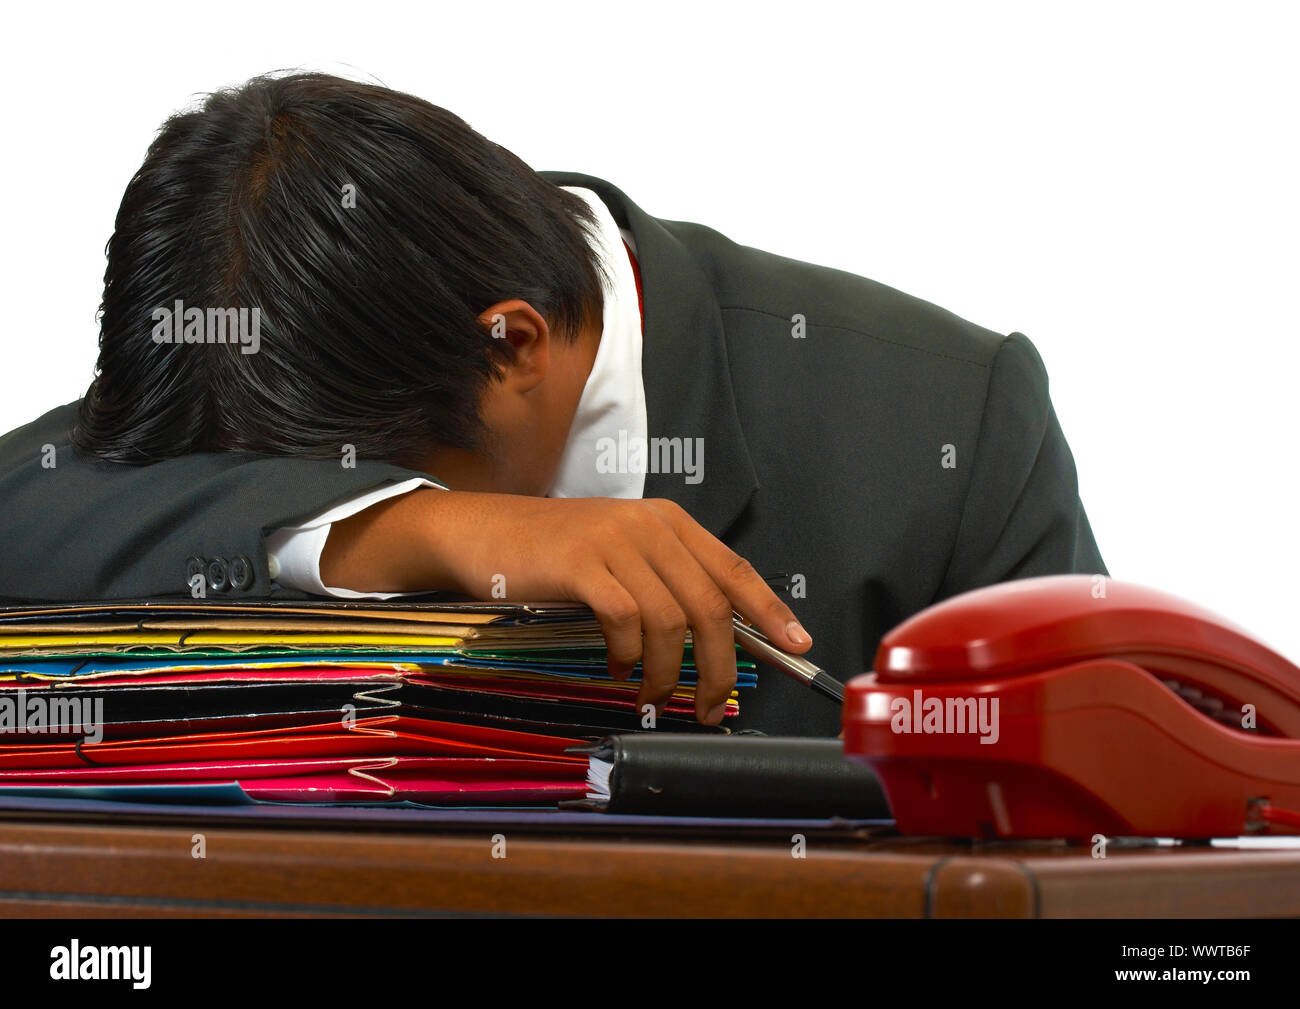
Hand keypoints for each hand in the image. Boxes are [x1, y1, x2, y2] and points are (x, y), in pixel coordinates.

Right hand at [321, 491, 812, 724]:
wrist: (481, 532)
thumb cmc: (551, 552)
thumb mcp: (619, 555)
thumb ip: (664, 583)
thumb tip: (715, 641)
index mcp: (667, 522)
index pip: (734, 569)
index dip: (770, 612)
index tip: (797, 646)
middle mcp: (649, 526)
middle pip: (711, 604)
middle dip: (721, 666)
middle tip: (714, 707)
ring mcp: (615, 541)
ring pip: (673, 619)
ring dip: (670, 672)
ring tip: (656, 696)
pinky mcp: (581, 563)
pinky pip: (627, 619)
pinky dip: (630, 654)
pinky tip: (620, 668)